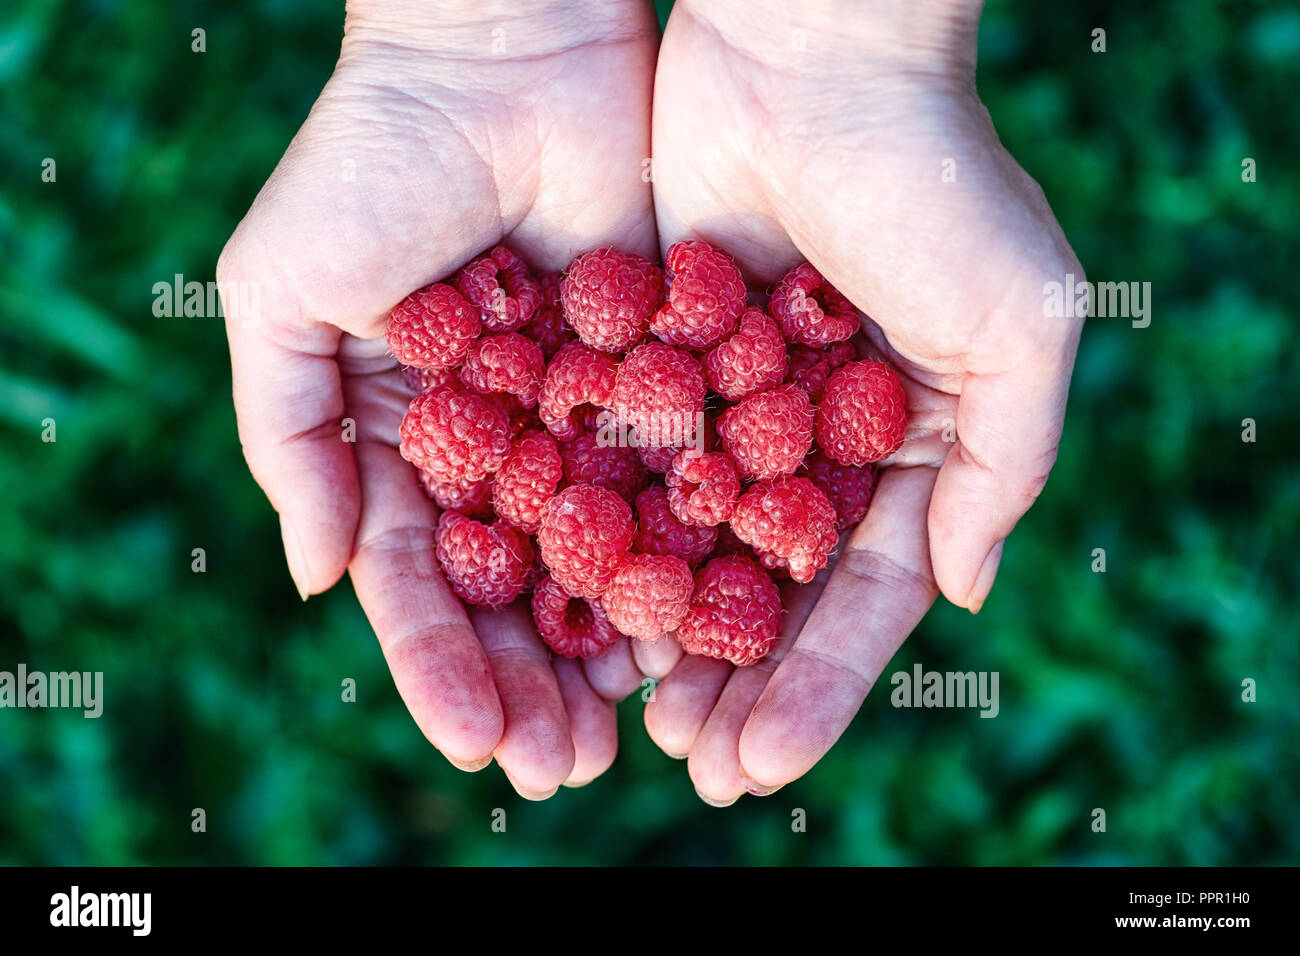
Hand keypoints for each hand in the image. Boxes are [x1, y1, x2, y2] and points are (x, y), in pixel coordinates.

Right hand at [217, 0, 659, 796]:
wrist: (503, 47)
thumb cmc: (372, 159)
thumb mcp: (283, 293)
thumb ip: (291, 437)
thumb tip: (323, 582)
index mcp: (404, 437)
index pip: (422, 580)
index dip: (443, 665)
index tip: (476, 741)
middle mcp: (495, 444)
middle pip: (515, 591)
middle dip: (534, 682)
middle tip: (565, 768)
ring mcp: (580, 418)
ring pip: (598, 557)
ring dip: (609, 647)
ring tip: (630, 732)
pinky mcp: (659, 380)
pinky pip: (671, 485)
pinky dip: (681, 557)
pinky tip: (697, 628)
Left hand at [644, 0, 1083, 802]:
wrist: (812, 51)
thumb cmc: (936, 178)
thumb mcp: (1019, 322)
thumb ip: (1003, 466)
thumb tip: (959, 594)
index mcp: (907, 449)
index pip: (859, 596)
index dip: (818, 685)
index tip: (769, 762)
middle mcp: (815, 441)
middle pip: (769, 592)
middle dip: (737, 684)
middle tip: (694, 770)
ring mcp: (730, 407)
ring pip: (690, 547)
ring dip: (664, 635)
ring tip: (632, 722)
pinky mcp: (653, 362)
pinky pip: (626, 469)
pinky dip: (603, 540)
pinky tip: (573, 610)